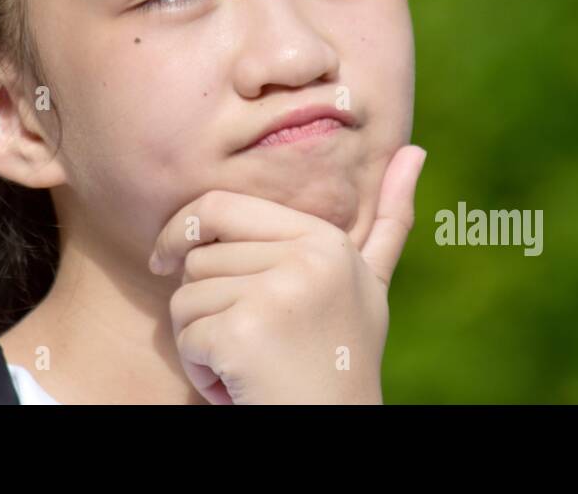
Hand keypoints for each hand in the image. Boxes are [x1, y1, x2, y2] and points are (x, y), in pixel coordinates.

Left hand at [148, 144, 426, 403]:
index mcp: (325, 239)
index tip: (162, 259)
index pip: (221, 206)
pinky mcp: (247, 333)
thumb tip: (414, 148)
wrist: (338, 429)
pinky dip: (201, 370)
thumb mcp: (369, 284)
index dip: (182, 231)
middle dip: (205, 304)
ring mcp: (278, 294)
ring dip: (201, 340)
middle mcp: (307, 259)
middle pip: (199, 257)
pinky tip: (239, 386)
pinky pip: (187, 336)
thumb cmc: (344, 357)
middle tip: (246, 339)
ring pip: (186, 296)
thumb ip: (388, 220)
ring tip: (248, 363)